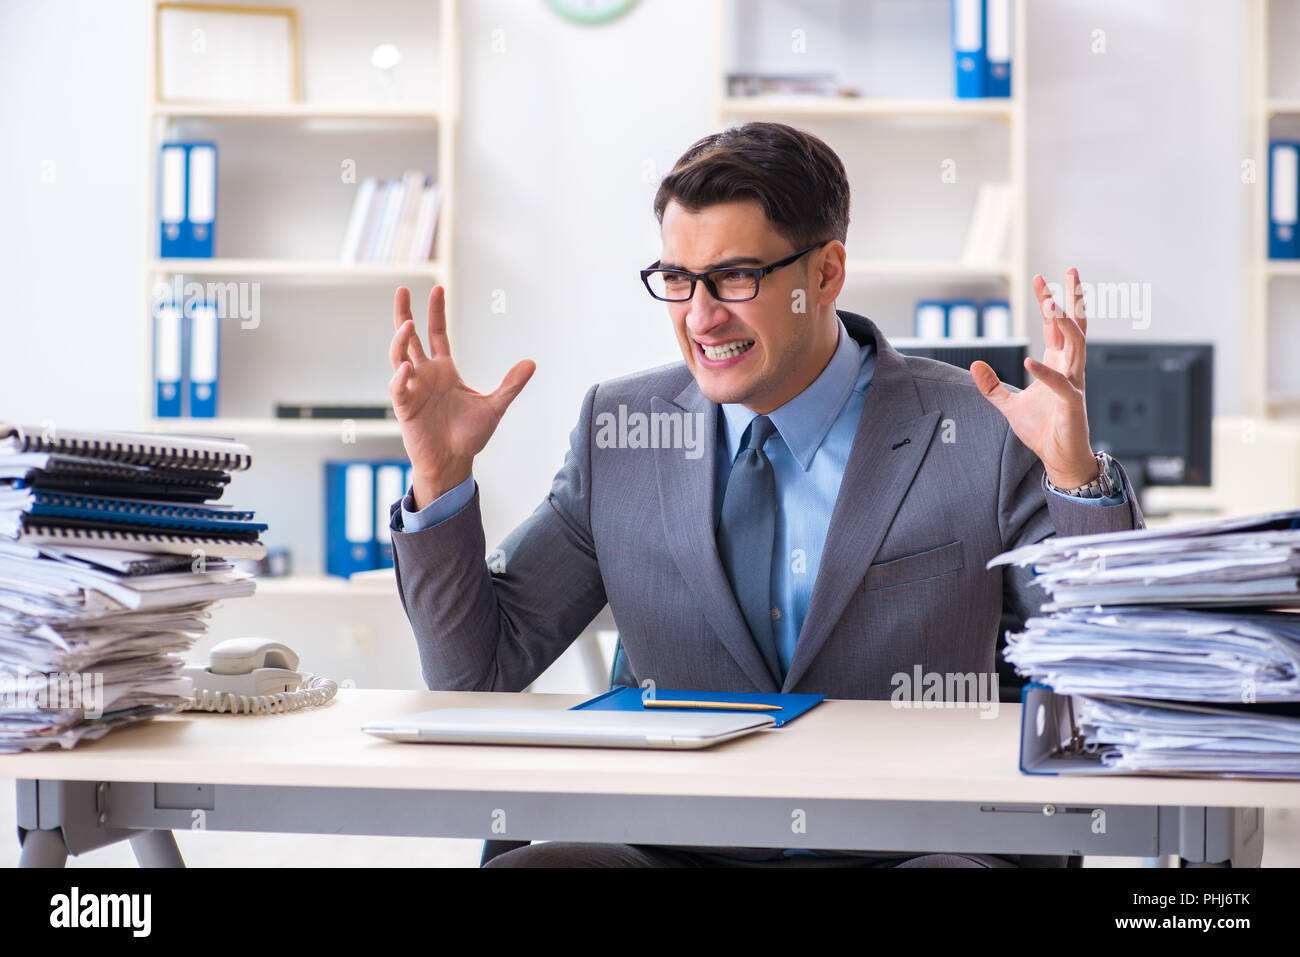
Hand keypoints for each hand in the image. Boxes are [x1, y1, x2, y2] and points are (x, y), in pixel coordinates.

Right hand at [388, 286, 534, 506]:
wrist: (454, 463)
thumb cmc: (469, 435)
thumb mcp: (495, 406)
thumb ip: (511, 384)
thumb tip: (531, 363)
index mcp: (444, 370)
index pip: (437, 333)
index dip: (436, 312)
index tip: (437, 288)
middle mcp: (425, 374)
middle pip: (409, 338)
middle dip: (404, 314)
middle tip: (403, 290)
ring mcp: (412, 389)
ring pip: (399, 357)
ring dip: (400, 341)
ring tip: (406, 324)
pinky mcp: (405, 407)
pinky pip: (398, 387)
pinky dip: (400, 376)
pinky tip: (408, 367)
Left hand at [970, 268, 1098, 488]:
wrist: (1059, 458)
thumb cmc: (1042, 430)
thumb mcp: (1008, 404)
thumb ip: (991, 386)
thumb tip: (976, 364)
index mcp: (1057, 364)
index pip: (1055, 326)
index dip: (1049, 302)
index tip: (1040, 280)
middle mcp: (1070, 368)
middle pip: (1073, 326)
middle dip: (1070, 299)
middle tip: (1067, 272)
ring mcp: (1074, 384)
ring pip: (1076, 346)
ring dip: (1066, 324)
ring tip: (1053, 304)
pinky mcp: (1072, 404)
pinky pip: (1061, 384)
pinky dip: (1045, 373)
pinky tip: (1029, 362)